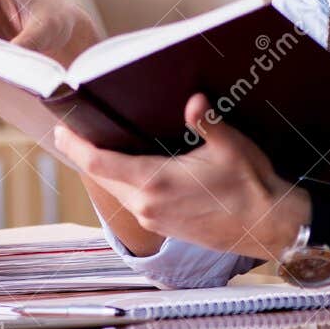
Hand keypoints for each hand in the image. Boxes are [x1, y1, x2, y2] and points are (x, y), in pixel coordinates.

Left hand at [53, 92, 310, 259]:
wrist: (269, 226)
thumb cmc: (251, 185)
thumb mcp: (230, 146)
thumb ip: (207, 122)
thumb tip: (193, 101)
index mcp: (155, 184)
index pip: (100, 164)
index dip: (75, 146)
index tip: (60, 130)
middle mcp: (147, 206)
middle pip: (102, 178)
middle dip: (85, 155)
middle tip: (70, 132)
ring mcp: (154, 220)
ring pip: (116, 191)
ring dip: (104, 171)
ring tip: (95, 147)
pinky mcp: (165, 227)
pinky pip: (131, 201)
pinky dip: (122, 183)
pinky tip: (128, 169)